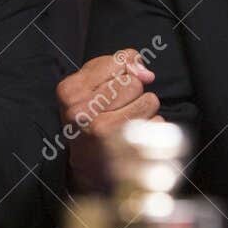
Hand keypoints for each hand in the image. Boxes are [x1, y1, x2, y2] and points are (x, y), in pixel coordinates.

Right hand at [57, 49, 160, 191]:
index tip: (107, 91)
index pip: (118, 62)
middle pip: (134, 83)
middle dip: (132, 93)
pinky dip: (151, 127)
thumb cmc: (91, 118)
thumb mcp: (90, 85)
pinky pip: (158, 122)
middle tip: (115, 110)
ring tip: (125, 122)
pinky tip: (133, 137)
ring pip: (150, 100)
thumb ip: (117, 64)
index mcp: (70, 91)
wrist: (88, 166)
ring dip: (143, 110)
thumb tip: (146, 74)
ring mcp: (105, 130)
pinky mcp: (127, 147)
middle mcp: (83, 111)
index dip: (120, 74)